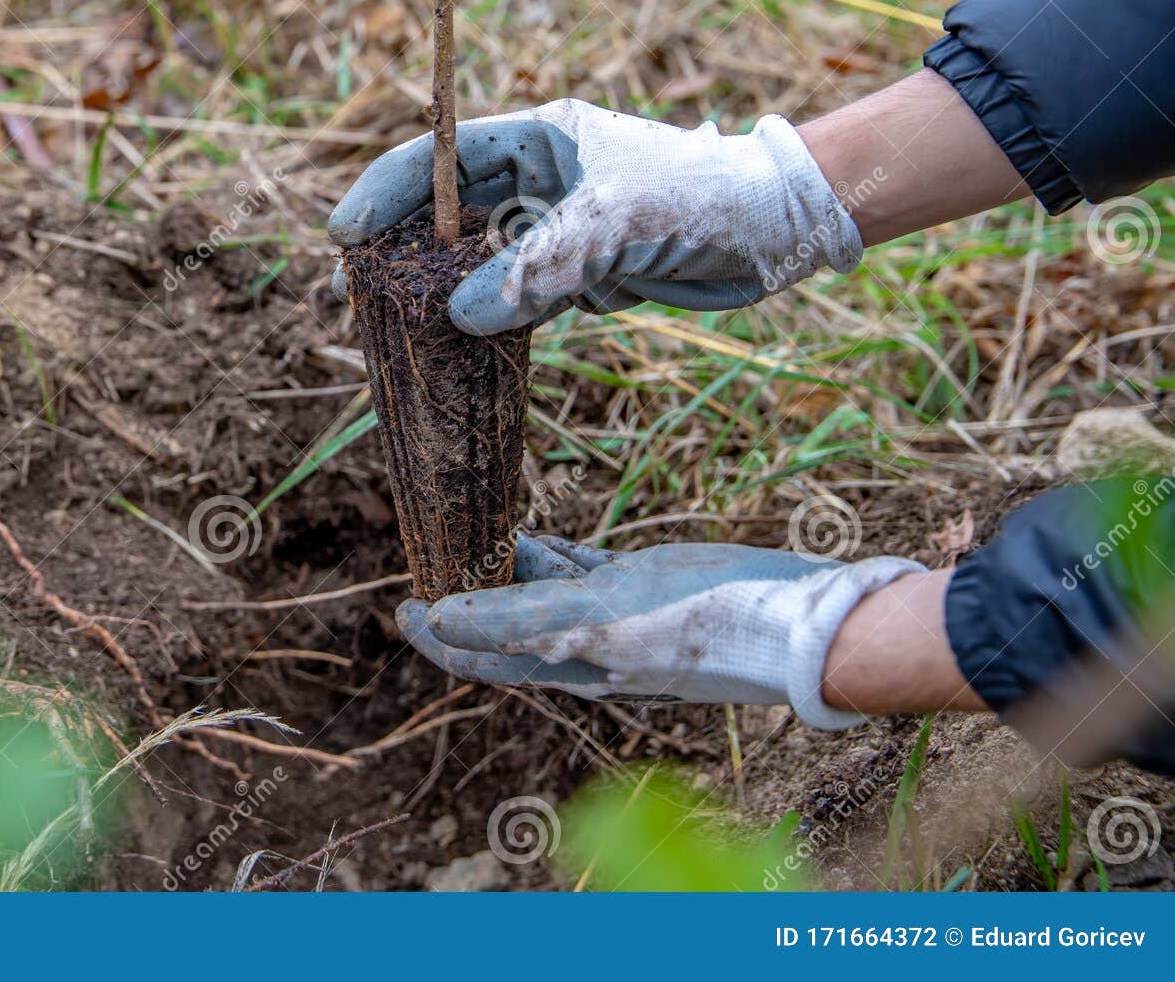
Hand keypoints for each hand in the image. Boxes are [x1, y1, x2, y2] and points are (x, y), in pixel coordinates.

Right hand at [329, 99, 862, 334]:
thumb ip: (537, 267)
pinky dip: (490, 322)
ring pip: (478, 261)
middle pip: (448, 212)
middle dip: (403, 250)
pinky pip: (516, 298)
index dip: (387, 192)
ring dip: (442, 293)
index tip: (343, 234)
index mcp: (540, 137)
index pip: (442, 157)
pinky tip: (461, 349)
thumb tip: (458, 316)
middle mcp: (539, 179)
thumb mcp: (616, 224)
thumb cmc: (702, 199)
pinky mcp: (579, 273)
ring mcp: (556, 227)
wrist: (781, 233)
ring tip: (397, 330)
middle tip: (357, 294)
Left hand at [397, 532, 922, 728]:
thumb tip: (437, 620)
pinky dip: (553, 553)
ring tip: (468, 536)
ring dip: (504, 568)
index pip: (481, 654)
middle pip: (504, 623)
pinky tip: (531, 532)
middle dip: (465, 596)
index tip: (401, 609)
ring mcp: (616, 616)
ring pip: (542, 592)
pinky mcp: (644, 585)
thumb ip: (516, 622)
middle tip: (428, 559)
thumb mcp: (595, 621)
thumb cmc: (696, 625)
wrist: (793, 623)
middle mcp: (584, 645)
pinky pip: (582, 571)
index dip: (437, 637)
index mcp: (568, 663)